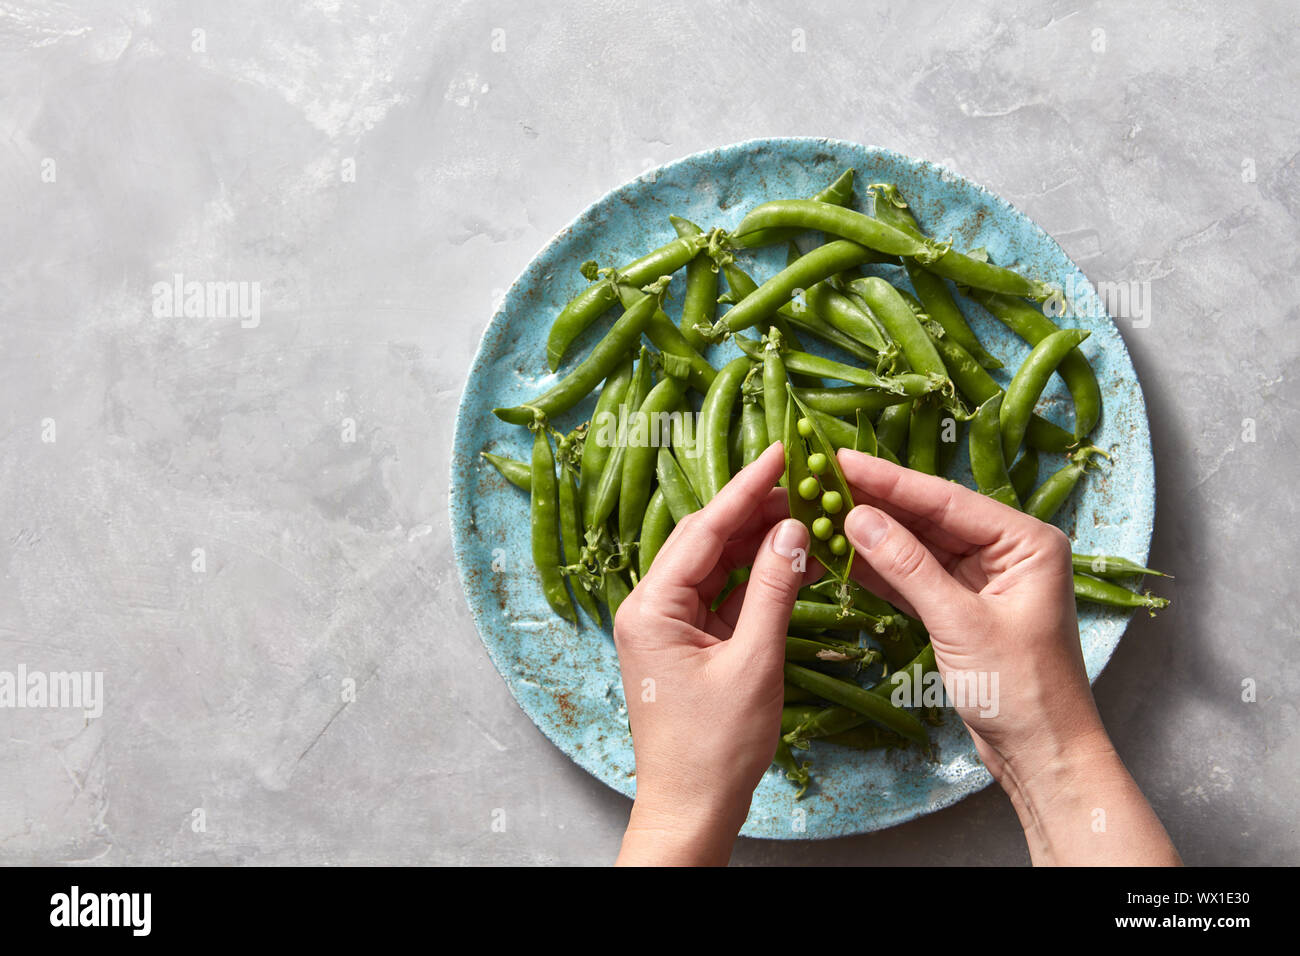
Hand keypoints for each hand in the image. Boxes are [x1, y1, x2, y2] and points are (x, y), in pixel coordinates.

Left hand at [612, 443, 811, 865]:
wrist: (692, 807)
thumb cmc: (714, 746)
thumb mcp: (753, 663)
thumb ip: (774, 591)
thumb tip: (794, 530)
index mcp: (651, 606)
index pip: (703, 530)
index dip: (746, 488)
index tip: (779, 451)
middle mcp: (651, 607)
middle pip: (706, 540)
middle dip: (755, 510)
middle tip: (804, 482)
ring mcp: (668, 625)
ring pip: (718, 565)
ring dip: (760, 543)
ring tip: (808, 515)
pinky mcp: (688, 643)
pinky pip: (725, 595)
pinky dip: (758, 579)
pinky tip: (794, 561)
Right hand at [836, 450, 1179, 865]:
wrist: (1043, 755)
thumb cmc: (1020, 690)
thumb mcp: (959, 623)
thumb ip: (907, 566)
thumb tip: (856, 518)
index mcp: (1026, 542)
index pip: (946, 500)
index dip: (890, 480)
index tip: (841, 460)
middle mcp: (1008, 551)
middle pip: (931, 517)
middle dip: (877, 503)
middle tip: (821, 480)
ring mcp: (985, 579)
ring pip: (919, 546)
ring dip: (873, 535)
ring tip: (820, 511)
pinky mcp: (963, 607)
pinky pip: (916, 577)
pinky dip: (881, 570)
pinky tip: (842, 555)